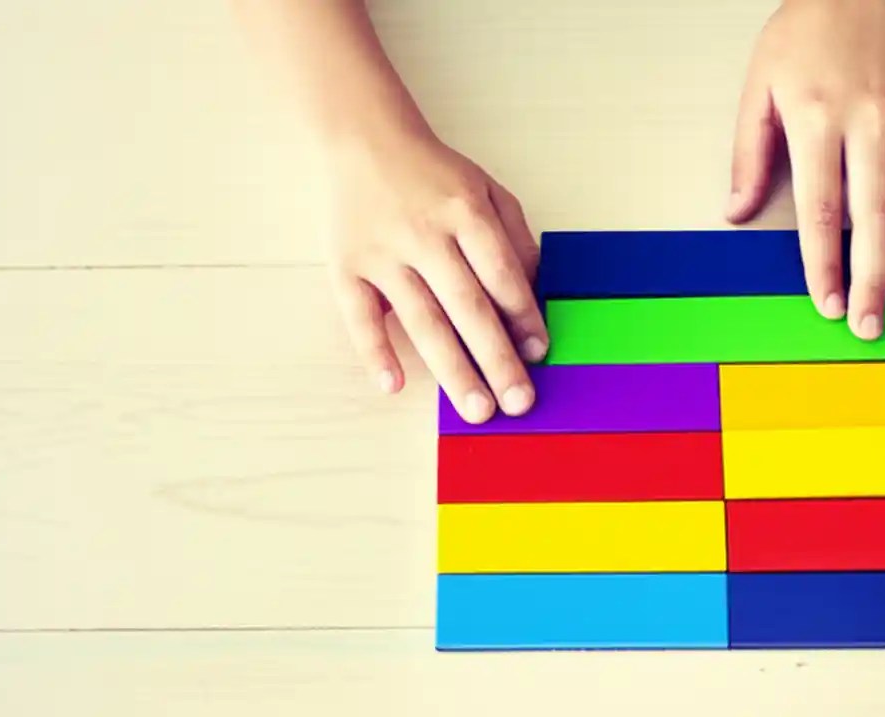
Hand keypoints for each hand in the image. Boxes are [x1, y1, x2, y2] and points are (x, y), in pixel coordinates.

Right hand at [328, 132, 547, 421]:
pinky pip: (359, 316)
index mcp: (466, 212)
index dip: (523, 315)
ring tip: (476, 408)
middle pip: (467, 306)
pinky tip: (394, 386)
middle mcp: (425, 234)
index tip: (539, 353)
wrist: (363, 139)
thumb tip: (534, 293)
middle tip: (517, 403)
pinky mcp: (346, 266)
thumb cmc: (434, 174)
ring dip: (451, 369)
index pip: (501, 273)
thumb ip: (515, 238)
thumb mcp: (487, 189)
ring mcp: (383, 253)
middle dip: (495, 358)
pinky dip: (374, 351)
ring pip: (422, 320)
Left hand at [728, 0, 884, 336]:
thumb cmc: (799, 39)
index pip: (820, 208)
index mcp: (816, 119)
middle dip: (874, 277)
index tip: (827, 305)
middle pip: (874, 213)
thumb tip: (737, 213)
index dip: (824, 262)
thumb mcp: (758, 88)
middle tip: (873, 326)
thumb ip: (750, 154)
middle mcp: (869, 119)